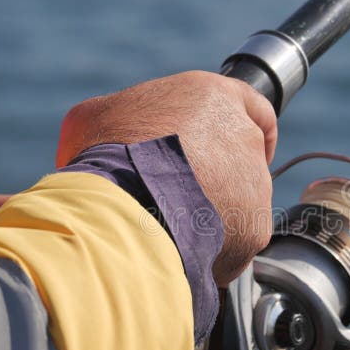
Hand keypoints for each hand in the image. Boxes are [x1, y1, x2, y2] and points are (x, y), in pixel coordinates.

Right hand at [56, 70, 277, 284]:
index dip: (248, 127)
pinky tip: (181, 250)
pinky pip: (237, 242)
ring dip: (215, 214)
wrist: (121, 207)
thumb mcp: (93, 119)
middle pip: (244, 159)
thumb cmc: (105, 155)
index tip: (243, 144)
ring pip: (241, 203)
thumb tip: (99, 146)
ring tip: (172, 227)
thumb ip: (115, 123)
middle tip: (184, 194)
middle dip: (220, 177)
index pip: (254, 107)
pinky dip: (214, 249)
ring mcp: (255, 183)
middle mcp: (245, 136)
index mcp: (215, 98)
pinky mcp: (253, 228)